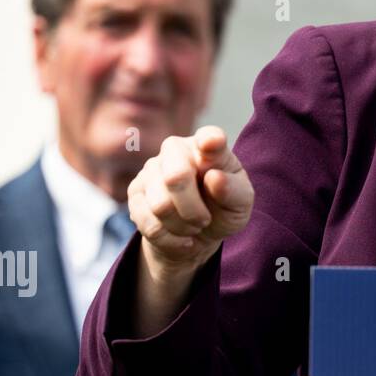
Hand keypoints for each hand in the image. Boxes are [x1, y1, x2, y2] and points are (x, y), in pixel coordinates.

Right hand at [127, 125, 253, 277]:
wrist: (197, 233)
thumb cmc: (223, 209)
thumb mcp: (240, 204)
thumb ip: (234, 190)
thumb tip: (214, 177)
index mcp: (209, 145)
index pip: (210, 137)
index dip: (211, 141)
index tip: (211, 144)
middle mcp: (176, 149)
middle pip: (176, 178)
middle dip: (193, 210)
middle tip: (204, 220)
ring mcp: (151, 169)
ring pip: (161, 206)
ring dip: (182, 226)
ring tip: (193, 226)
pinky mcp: (134, 193)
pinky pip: (149, 224)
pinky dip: (170, 238)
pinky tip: (179, 235)